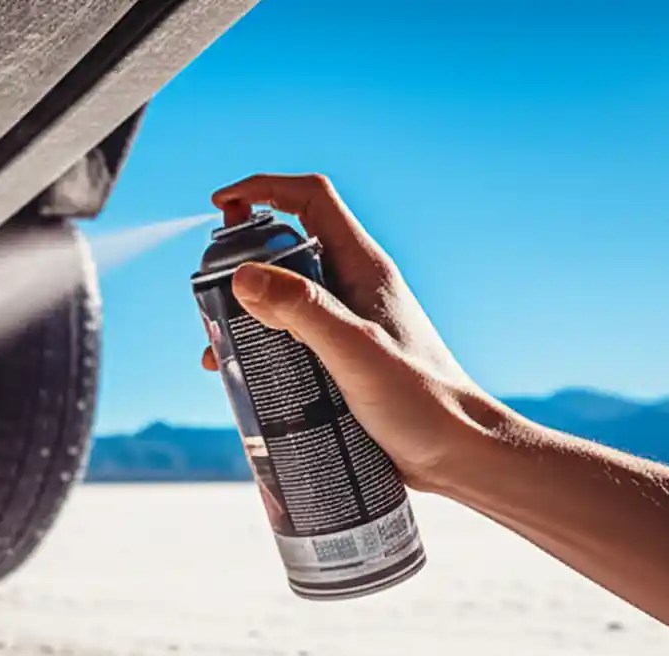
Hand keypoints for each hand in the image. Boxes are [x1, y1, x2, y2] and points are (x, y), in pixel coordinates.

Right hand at [203, 174, 510, 491]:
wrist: (458, 452)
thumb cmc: (423, 400)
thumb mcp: (355, 351)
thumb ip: (302, 310)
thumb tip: (243, 276)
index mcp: (362, 266)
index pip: (310, 199)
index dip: (263, 189)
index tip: (220, 203)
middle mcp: (351, 286)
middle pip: (285, 247)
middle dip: (240, 260)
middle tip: (209, 292)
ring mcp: (344, 322)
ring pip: (281, 297)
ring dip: (242, 312)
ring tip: (216, 346)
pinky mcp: (337, 357)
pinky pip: (287, 335)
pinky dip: (257, 347)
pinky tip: (239, 375)